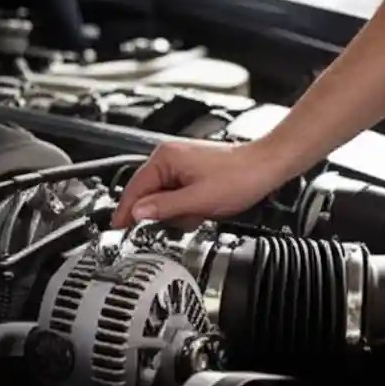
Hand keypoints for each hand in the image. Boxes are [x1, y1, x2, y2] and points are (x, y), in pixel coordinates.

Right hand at [111, 139, 290, 228]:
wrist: (266, 167)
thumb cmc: (240, 177)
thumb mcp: (198, 200)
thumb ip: (164, 208)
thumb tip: (137, 214)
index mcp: (165, 159)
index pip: (134, 189)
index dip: (126, 212)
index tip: (118, 228)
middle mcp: (168, 156)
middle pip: (148, 193)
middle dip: (163, 212)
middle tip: (181, 221)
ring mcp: (179, 162)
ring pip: (163, 196)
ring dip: (178, 211)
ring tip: (199, 211)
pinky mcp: (190, 170)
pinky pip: (176, 194)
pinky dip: (186, 206)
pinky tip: (201, 208)